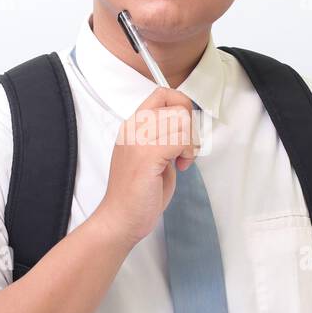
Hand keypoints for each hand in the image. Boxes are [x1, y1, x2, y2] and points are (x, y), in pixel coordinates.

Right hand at [93, 86, 199, 247]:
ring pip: (182, 121)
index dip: (181, 107)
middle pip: (177, 106)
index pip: (162, 94)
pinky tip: (180, 166)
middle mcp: (134, 128)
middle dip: (191, 128)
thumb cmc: (137, 193)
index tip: (184, 129)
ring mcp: (139, 140)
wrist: (120, 219)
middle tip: (184, 150)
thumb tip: (187, 124)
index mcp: (133, 126)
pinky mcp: (147, 155)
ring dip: (190, 142)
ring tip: (180, 160)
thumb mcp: (151, 154)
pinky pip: (181, 140)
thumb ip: (164, 136)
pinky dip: (187, 153)